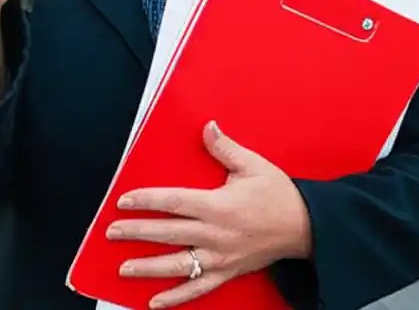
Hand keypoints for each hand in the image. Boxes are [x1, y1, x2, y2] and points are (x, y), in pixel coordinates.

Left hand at [106, 121, 312, 307]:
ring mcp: (221, 257)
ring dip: (149, 267)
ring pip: (178, 265)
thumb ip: (225, 148)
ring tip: (123, 267)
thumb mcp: (253, 165)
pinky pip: (199, 289)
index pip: (174, 202)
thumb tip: (207, 127)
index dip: (147, 201)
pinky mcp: (228, 273)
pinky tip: (154, 301)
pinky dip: (176, 297)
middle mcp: (216, 234)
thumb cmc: (279, 194)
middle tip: (111, 231)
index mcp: (219, 205)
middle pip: (168, 233)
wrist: (307, 227)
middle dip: (137, 232)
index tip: (124, 201)